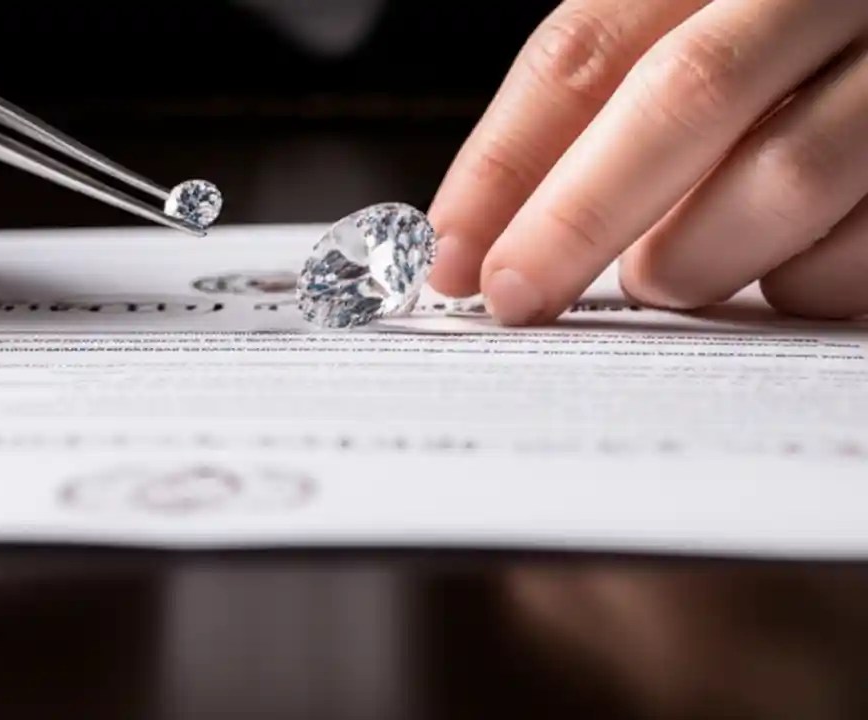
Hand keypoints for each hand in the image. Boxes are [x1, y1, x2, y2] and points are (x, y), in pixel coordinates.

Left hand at [427, 0, 867, 323]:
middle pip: (685, 94)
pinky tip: (778, 272)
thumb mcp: (697, 41)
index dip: (504, 158)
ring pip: (790, 171)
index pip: (587, 46)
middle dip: (579, 216)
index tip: (453, 250)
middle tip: (517, 293)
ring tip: (662, 277)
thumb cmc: (797, 56)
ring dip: (694, 256)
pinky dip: (800, 281)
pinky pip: (866, 247)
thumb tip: (495, 231)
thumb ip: (614, 107)